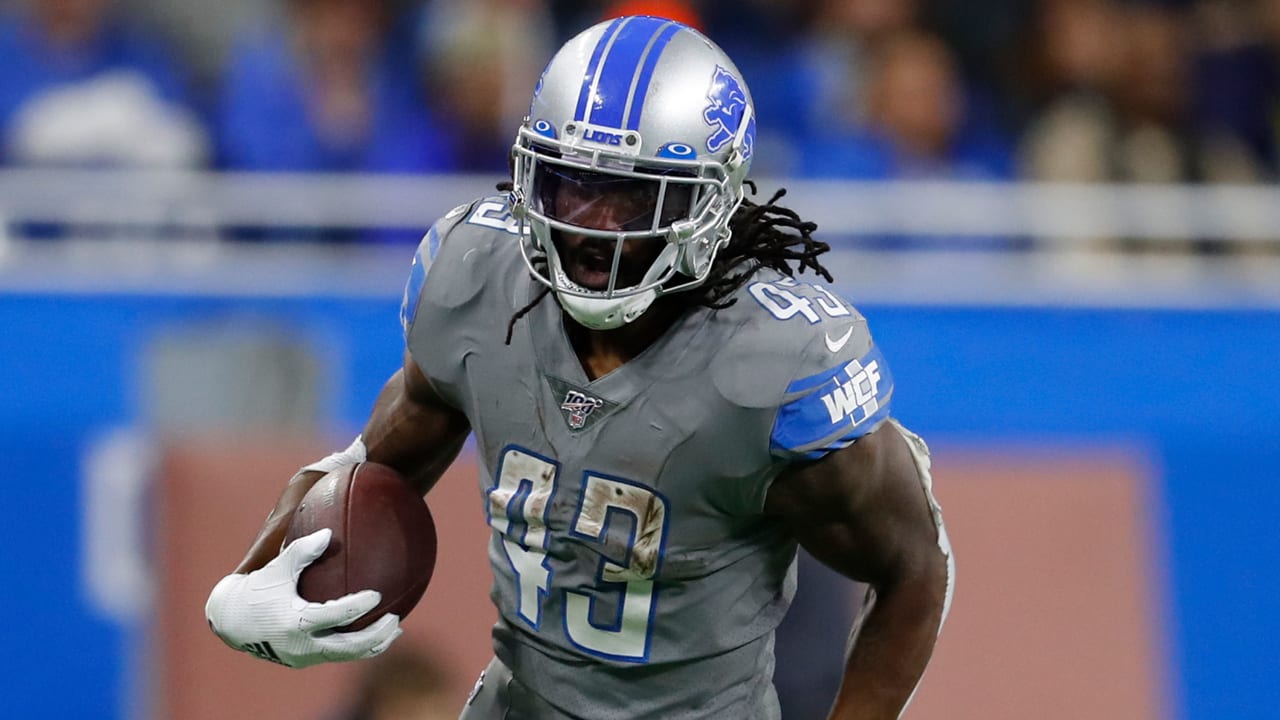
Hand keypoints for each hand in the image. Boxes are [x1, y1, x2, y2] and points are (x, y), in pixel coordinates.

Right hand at [204, 528, 401, 668]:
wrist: (230, 621)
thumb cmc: (256, 589)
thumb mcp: (276, 568)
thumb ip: (302, 550)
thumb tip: (329, 533)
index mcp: (295, 622)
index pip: (335, 617)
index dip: (358, 606)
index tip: (377, 594)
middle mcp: (301, 645)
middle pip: (348, 647)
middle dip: (375, 635)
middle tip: (395, 619)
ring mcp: (303, 657)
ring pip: (345, 656)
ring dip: (371, 646)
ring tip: (393, 630)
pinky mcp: (303, 661)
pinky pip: (336, 655)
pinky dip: (356, 647)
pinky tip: (372, 632)